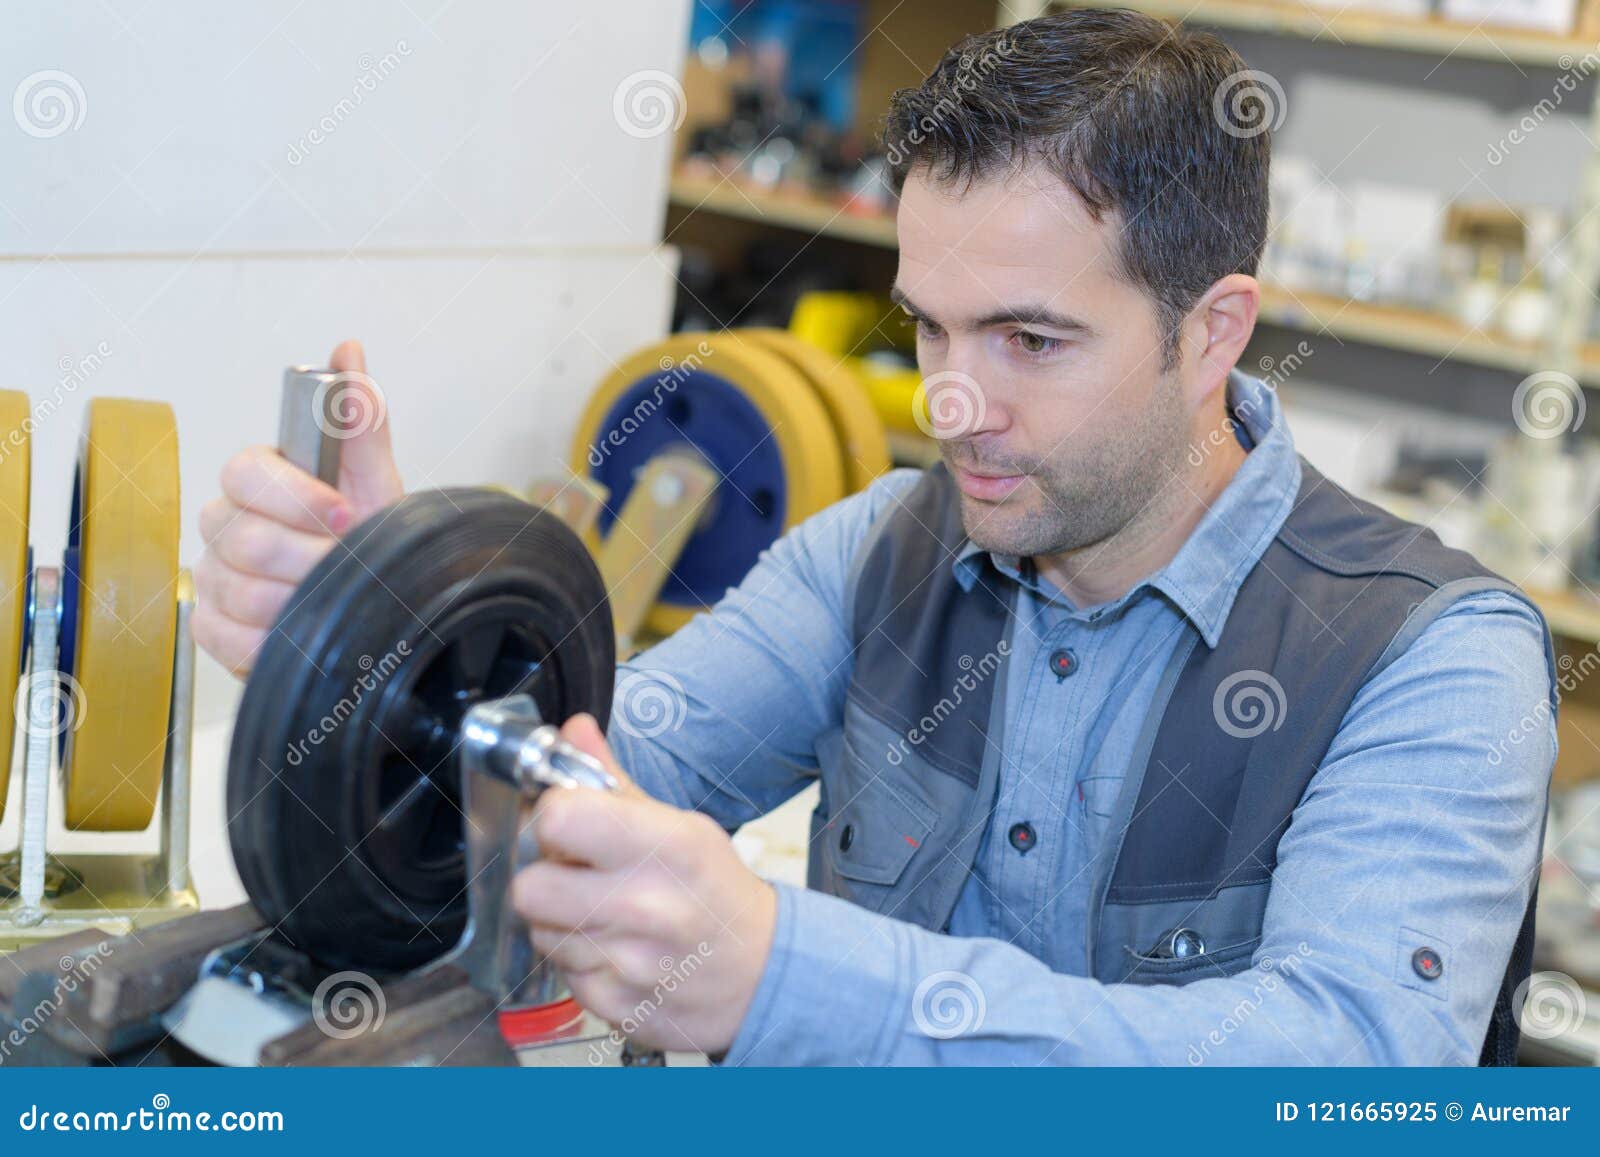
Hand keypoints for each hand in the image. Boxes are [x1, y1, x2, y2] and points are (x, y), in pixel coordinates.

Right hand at [194, 340, 404, 674]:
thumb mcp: (373, 481)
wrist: (369, 606)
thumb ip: (360, 420)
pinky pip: (227, 636)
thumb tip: (350, 351)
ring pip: (240, 590)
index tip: (346, 515)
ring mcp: (213, 575)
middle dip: (310, 558)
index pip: (245, 473)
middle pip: (244, 539)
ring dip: (302, 602)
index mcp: (257, 480)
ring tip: (333, 599)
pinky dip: (274, 640)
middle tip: (347, 566)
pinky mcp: (211, 626)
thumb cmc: (364, 539)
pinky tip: (302, 630)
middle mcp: (225, 524)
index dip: (297, 497)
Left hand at [512, 715, 777, 1056]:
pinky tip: (612, 949)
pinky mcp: (614, 1008)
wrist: (762, 974)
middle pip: (529, 887)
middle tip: (570, 873)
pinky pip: (561, 975)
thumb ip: (614, 781)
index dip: (551, 815)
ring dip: (558, 921)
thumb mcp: (682, 825)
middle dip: (542, 876)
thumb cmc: (716, 891)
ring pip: (539, 933)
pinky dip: (578, 962)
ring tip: (599, 912)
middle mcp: (644, 906)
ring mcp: (628, 964)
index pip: (560, 817)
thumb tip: (573, 730)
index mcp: (665, 846)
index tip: (565, 819)